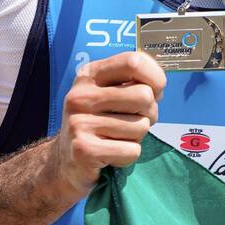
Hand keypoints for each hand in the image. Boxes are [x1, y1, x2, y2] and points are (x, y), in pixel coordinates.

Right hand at [49, 51, 165, 194]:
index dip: (155, 78)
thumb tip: (158, 86)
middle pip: (143, 96)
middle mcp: (80, 95)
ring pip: (141, 126)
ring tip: (117, 138)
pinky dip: (128, 156)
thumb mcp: (110, 93)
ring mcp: (79, 122)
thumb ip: (134, 81)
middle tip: (135, 121)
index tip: (156, 92)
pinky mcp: (83, 150)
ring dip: (137, 137)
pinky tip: (111, 155)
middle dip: (149, 113)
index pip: (134, 61)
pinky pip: (131, 150)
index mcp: (89, 74)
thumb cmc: (100, 122)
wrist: (66, 162)